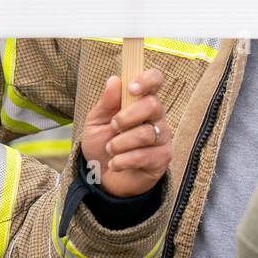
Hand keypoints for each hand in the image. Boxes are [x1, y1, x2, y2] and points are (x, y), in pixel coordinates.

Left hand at [79, 70, 170, 197]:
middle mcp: (156, 117)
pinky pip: (145, 156)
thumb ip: (106, 103)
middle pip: (153, 105)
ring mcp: (161, 138)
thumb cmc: (103, 144)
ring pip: (146, 133)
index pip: (155, 80)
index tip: (131, 88)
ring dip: (121, 142)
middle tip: (113, 126)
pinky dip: (124, 160)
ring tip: (110, 149)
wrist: (102, 177)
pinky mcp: (161, 159)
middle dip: (127, 116)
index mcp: (141, 101)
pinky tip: (115, 163)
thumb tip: (114, 80)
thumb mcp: (96, 122)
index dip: (147, 80)